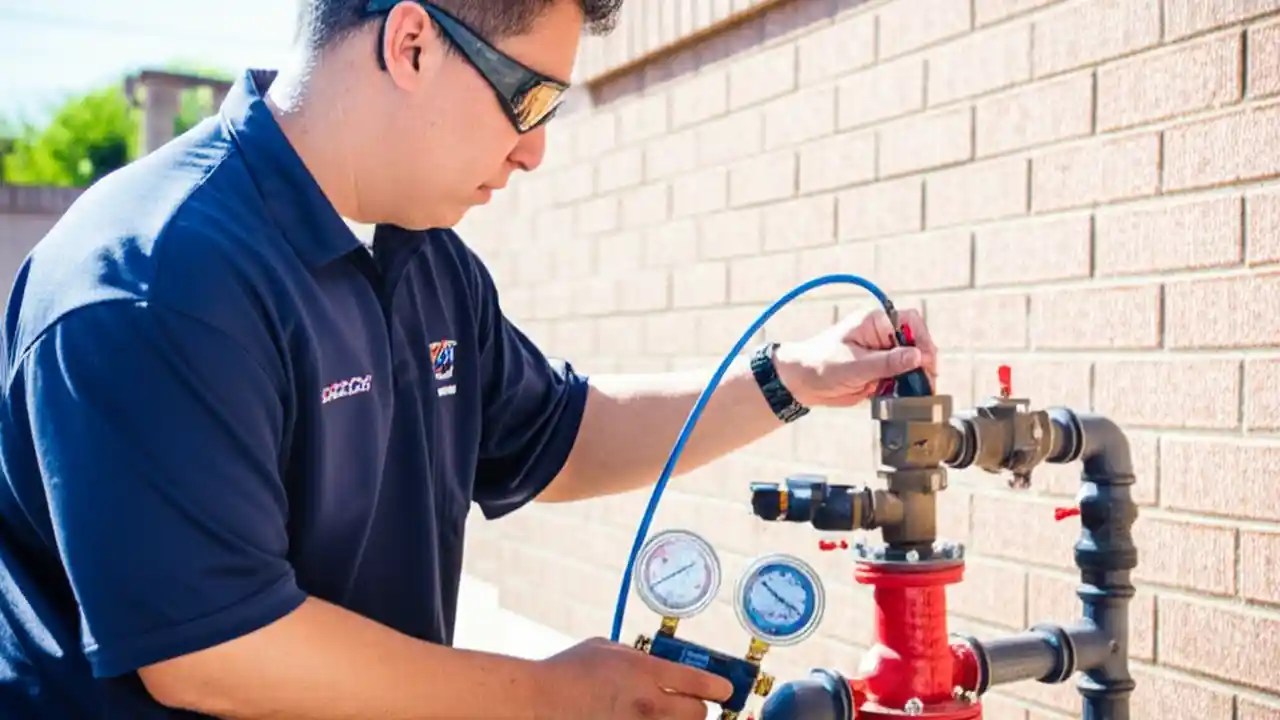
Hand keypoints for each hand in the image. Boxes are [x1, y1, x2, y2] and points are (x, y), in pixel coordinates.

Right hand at [536, 637, 732, 718]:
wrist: (538, 702)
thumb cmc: (567, 671)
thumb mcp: (606, 648)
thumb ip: (635, 656)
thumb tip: (653, 663)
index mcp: (646, 672)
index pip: (701, 684)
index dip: (720, 688)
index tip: (725, 691)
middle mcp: (649, 704)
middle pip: (699, 715)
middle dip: (698, 709)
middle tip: (691, 705)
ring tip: (666, 714)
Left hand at [774, 308, 937, 408]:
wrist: (802, 383)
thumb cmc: (820, 365)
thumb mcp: (854, 365)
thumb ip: (887, 362)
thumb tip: (917, 356)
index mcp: (875, 323)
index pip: (911, 322)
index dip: (923, 340)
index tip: (926, 360)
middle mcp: (882, 336)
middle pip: (916, 345)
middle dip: (923, 364)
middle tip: (926, 382)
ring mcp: (882, 355)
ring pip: (911, 365)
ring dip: (914, 379)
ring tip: (916, 393)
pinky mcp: (880, 372)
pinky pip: (901, 379)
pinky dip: (904, 389)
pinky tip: (903, 398)